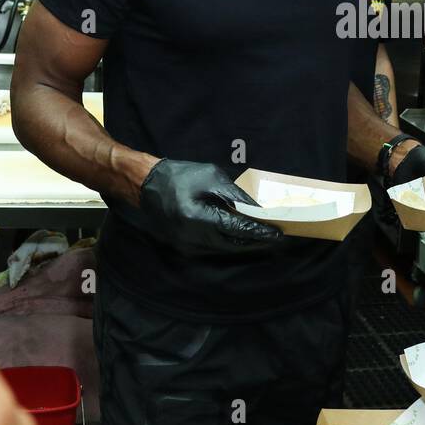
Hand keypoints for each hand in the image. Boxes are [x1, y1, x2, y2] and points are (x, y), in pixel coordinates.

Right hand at [140, 159, 282, 255]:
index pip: (237, 229)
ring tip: (262, 236)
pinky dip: (228, 241)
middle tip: (274, 237)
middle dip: (255, 241)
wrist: (146, 185)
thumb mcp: (212, 177)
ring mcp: (188, 244)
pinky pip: (212, 246)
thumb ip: (235, 194)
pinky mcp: (184, 245)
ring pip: (223, 248)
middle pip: (233, 245)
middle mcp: (194, 237)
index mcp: (200, 218)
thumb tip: (256, 208)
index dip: (259, 232)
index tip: (278, 234)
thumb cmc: (180, 176)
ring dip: (242, 243)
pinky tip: (240, 235)